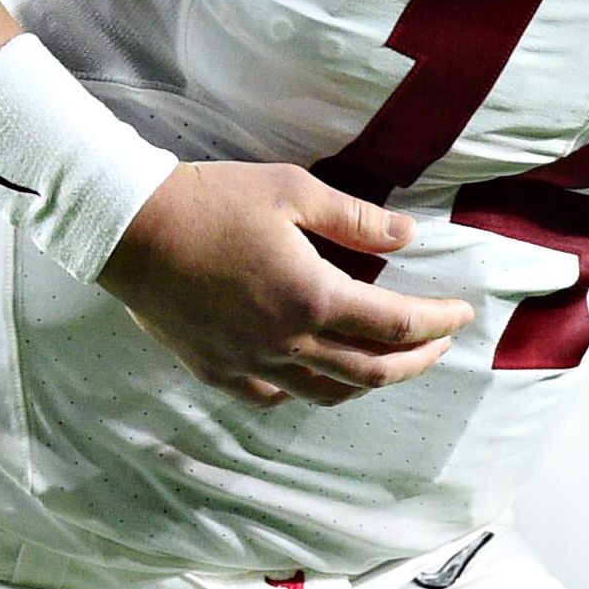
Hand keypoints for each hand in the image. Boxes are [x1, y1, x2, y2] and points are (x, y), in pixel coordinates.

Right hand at [97, 162, 475, 407]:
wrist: (126, 227)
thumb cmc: (211, 200)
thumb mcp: (294, 192)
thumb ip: (357, 220)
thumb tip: (407, 236)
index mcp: (312, 298)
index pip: (397, 326)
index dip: (438, 322)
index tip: (462, 315)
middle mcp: (285, 343)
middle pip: (371, 371)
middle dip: (416, 361)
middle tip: (440, 344)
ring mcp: (247, 364)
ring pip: (325, 393)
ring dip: (367, 382)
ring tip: (388, 362)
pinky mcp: (214, 370)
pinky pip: (273, 397)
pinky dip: (307, 389)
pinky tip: (315, 373)